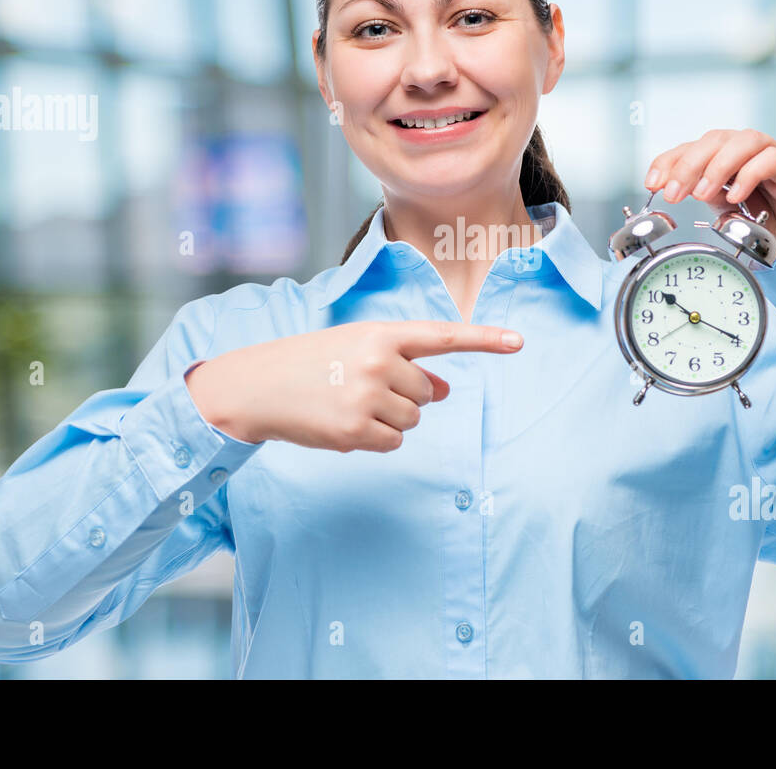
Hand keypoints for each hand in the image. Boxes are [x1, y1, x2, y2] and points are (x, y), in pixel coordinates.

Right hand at [185, 320, 523, 450]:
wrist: (257, 386)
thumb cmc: (312, 363)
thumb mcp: (358, 350)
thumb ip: (405, 364)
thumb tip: (445, 390)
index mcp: (381, 332)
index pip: (442, 336)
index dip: (484, 339)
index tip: (518, 342)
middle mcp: (379, 361)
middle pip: (427, 394)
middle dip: (404, 397)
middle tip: (361, 389)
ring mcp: (368, 396)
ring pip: (413, 421)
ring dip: (390, 420)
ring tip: (349, 404)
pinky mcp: (356, 430)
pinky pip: (394, 443)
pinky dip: (377, 439)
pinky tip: (346, 424)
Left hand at [643, 128, 775, 259]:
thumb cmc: (765, 218)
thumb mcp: (725, 206)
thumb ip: (705, 192)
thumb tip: (674, 188)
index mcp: (725, 156)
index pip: (692, 147)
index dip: (669, 161)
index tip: (652, 183)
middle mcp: (746, 149)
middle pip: (714, 139)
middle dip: (688, 164)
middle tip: (675, 193)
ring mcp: (771, 155)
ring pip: (743, 141)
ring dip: (717, 166)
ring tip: (701, 194)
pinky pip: (771, 160)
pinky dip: (749, 175)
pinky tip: (735, 197)